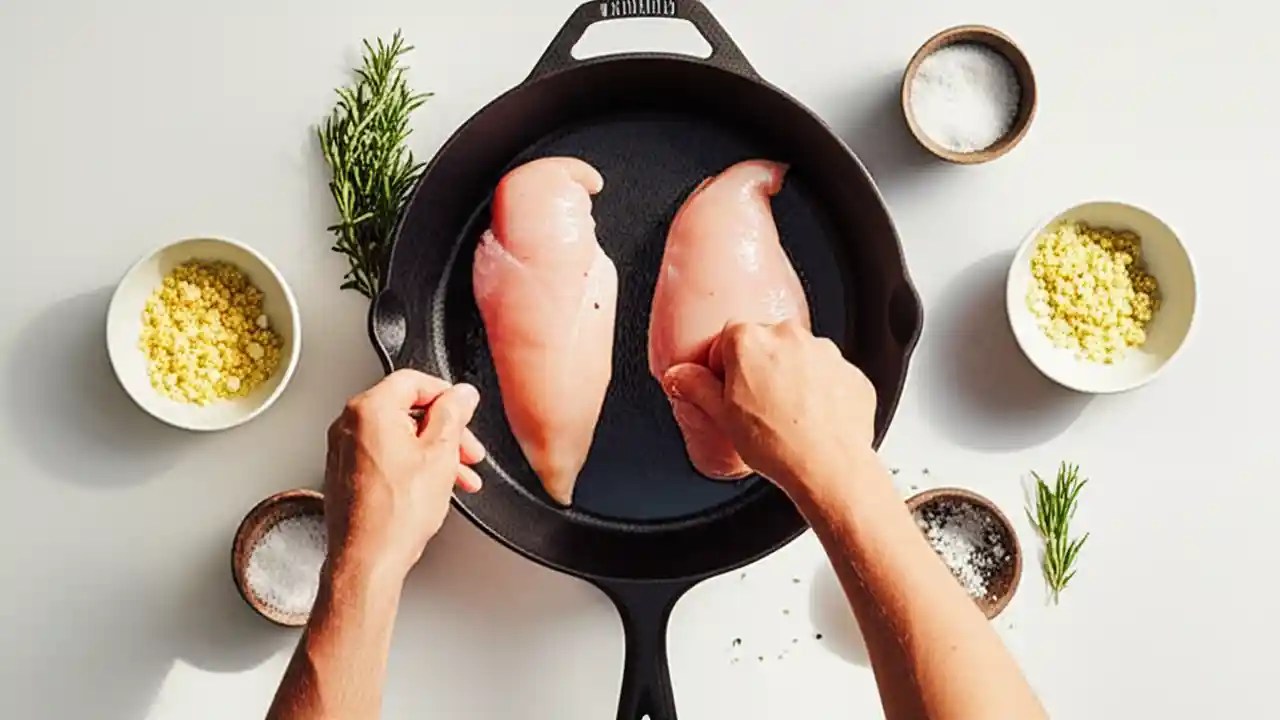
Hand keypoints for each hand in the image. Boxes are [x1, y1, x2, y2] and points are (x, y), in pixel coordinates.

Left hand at [323, 369, 484, 582]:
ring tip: (457, 474)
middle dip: (444, 430)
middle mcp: (349, 424)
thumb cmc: (396, 514)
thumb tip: (462, 395)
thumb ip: (454, 414)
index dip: (447, 395)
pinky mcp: (345, 472)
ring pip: (398, 435)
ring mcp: (344, 449)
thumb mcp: (441, 454)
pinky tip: (433, 485)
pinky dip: (411, 464)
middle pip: (406, 409)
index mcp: (370, 410)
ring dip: (432, 451)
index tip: (464, 409)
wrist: (368, 559)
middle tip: (467, 449)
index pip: (414, 381)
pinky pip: (384, 455)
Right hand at [662, 321, 876, 498]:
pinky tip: (812, 419)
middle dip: (759, 369)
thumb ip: (696, 388)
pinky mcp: (850, 371)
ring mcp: (824, 352)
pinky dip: (821, 391)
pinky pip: (829, 375)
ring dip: (791, 377)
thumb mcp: (722, 417)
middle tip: (756, 405)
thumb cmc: (777, 444)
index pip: (727, 339)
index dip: (725, 367)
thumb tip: (679, 376)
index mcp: (750, 341)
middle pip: (765, 344)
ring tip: (787, 416)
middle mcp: (789, 337)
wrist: (828, 466)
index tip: (728, 387)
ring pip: (799, 358)